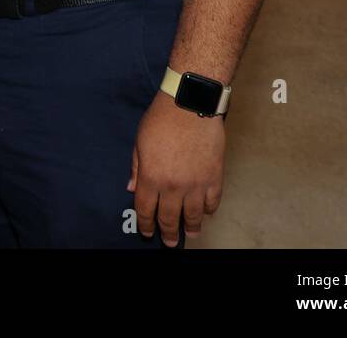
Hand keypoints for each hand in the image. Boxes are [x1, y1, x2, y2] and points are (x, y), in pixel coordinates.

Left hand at [128, 93, 224, 245]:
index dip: (145, 224)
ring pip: (193, 215)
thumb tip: (131, 188)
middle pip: (169, 217)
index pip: (146, 209)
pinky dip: (208, 209)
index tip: (147, 232)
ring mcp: (196, 184)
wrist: (190, 105)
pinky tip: (205, 212)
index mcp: (151, 177)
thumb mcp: (139, 142)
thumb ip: (137, 168)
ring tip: (190, 234)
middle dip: (168, 232)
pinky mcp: (214, 178)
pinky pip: (212, 202)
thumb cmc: (160, 119)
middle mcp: (173, 186)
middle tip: (169, 242)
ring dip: (191, 227)